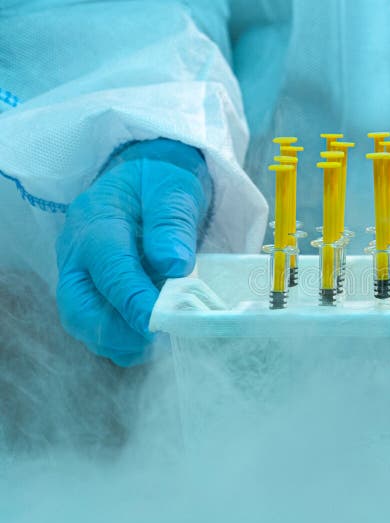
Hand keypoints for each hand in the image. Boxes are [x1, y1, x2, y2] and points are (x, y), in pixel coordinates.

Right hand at [56, 139, 210, 365]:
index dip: (134, 302)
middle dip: (117, 331)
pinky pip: (95, 325)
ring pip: (84, 323)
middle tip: (159, 338)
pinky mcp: (91, 290)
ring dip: (119, 340)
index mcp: (97, 223)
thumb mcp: (173, 189)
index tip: (159, 323)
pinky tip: (150, 339)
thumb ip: (171, 224)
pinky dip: (120, 340)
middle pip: (79, 308)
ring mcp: (80, 274)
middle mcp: (78, 254)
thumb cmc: (161, 181)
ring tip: (159, 341)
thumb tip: (174, 264)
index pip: (111, 271)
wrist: (147, 177)